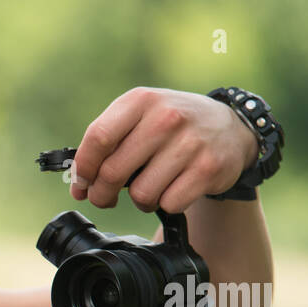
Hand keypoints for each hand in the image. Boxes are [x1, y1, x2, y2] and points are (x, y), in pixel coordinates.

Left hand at [68, 86, 260, 213]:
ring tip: (148, 189)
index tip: (81, 184)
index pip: (98, 138)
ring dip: (139, 200)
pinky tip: (172, 190)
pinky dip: (165, 205)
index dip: (83, 169)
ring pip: (141, 194)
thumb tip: (78, 184)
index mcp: (141, 100)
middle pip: (113, 172)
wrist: (229, 128)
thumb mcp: (140, 117)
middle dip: (102, 194)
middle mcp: (166, 117)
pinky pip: (169, 204)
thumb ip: (108, 143)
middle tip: (104, 198)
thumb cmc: (172, 127)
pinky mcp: (208, 168)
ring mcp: (189, 143)